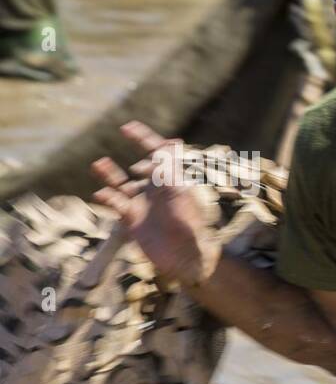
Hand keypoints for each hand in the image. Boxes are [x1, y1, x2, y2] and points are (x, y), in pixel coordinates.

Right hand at [91, 121, 220, 288]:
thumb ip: (172, 168)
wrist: (183, 257)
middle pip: (141, 166)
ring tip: (99, 163)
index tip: (128, 126)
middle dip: (135, 152)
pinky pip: (116, 203)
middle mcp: (157, 190)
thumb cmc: (188, 224)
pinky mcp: (132, 219)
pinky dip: (107, 197)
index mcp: (172, 181)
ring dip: (110, 174)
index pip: (159, 155)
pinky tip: (101, 195)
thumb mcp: (180, 193)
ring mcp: (143, 204)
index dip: (145, 139)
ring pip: (122, 184)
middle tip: (122, 135)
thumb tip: (172, 141)